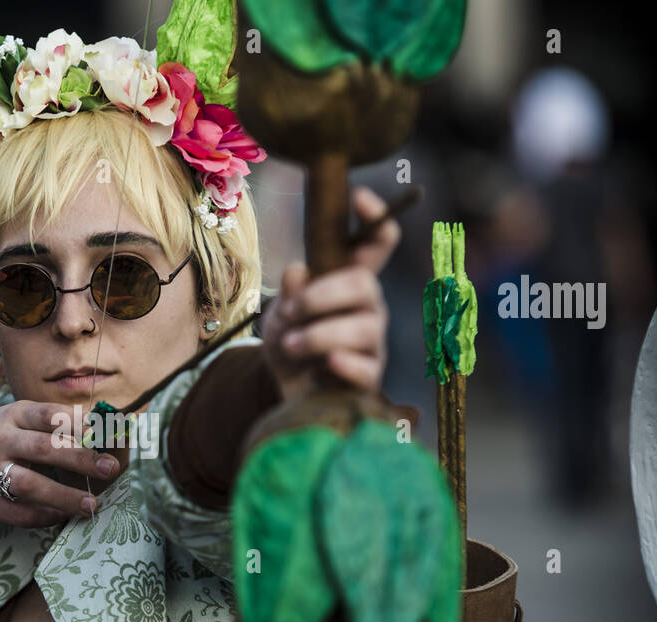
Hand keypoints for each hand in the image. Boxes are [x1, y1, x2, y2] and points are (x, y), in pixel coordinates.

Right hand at [0, 402, 120, 526]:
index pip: (48, 415)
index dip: (78, 423)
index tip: (104, 434)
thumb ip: (55, 422)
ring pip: (29, 485)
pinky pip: (19, 513)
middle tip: (109, 468)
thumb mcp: (20, 416)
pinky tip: (64, 515)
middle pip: (43, 449)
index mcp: (12, 416)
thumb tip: (100, 429)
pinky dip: (45, 516)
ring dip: (64, 496)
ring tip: (90, 504)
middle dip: (80, 460)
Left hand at [260, 186, 398, 401]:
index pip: (375, 244)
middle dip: (322, 294)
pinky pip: (367, 367)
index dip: (375, 218)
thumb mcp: (280, 313)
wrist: (285, 389)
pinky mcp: (368, 376)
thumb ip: (290, 292)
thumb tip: (299, 272)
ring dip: (320, 334)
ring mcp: (371, 342)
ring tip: (291, 345)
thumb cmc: (291, 341)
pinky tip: (326, 363)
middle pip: (364, 284)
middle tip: (290, 310)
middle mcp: (367, 307)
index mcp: (349, 282)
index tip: (359, 197)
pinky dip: (345, 363)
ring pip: (364, 327)